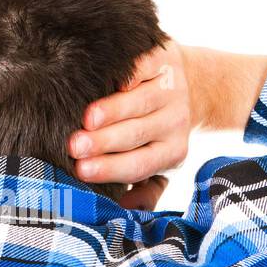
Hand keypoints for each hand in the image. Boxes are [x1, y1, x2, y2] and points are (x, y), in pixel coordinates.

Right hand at [68, 40, 190, 208]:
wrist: (192, 82)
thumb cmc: (158, 128)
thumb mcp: (158, 159)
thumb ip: (143, 187)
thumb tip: (124, 208)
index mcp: (173, 151)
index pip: (139, 164)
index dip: (110, 168)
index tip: (81, 171)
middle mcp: (176, 121)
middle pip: (137, 134)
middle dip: (105, 142)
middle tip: (74, 146)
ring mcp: (171, 88)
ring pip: (140, 102)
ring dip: (113, 111)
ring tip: (87, 119)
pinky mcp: (163, 58)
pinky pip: (142, 68)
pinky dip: (126, 75)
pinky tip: (107, 82)